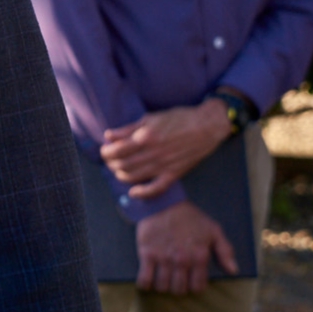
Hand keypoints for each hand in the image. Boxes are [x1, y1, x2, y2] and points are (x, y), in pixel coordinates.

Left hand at [101, 99, 232, 200]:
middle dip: (111, 163)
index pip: (116, 150)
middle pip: (122, 164)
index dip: (106, 152)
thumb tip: (108, 136)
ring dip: (121, 175)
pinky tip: (133, 192)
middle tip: (110, 160)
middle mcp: (152, 153)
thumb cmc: (178, 118)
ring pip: (134, 177)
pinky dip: (143, 193)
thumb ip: (127, 129)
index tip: (105, 150)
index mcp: (145, 137)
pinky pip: (156, 189)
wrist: (207, 126)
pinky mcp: (174, 174)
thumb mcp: (150, 118)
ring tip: (118, 169)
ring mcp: (164, 165)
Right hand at [135, 201, 236, 293]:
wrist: (164, 202)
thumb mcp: (214, 230)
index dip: (194, 286)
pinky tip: (148, 281)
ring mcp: (163, 258)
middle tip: (176, 279)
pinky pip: (144, 279)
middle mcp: (182, 260)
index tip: (190, 281)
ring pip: (163, 287)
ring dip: (163, 286)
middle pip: (179, 289)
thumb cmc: (190, 217)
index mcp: (200, 256)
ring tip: (163, 279)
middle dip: (178, 287)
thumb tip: (233, 271)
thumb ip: (225, 251)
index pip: (198, 286)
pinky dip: (145, 284)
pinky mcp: (147, 254)